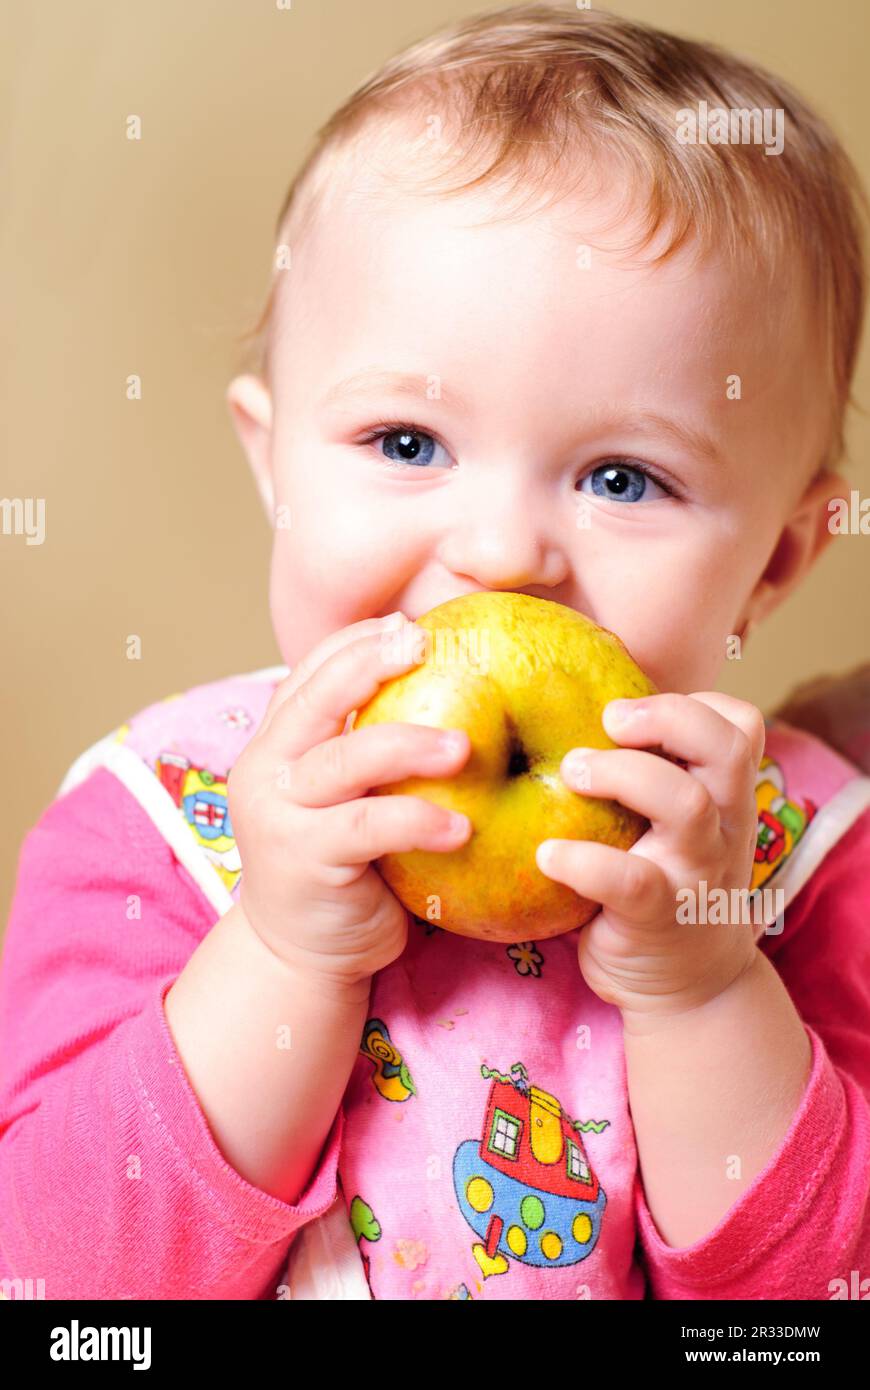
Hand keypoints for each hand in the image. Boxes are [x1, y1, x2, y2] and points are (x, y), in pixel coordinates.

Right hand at [226, 613, 471, 991]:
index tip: (413, 626)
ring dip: (410, 744)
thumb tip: (453, 686)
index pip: (310, 672)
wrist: (300, 952)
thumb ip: (370, 748)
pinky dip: (417, 820)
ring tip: (463, 747)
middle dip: (371, 663)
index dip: (358, 642)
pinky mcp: (303, 859)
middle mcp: (267, 768)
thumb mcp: (348, 795)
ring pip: (347, 758)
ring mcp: (280, 813)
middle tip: (429, 646)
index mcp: (277, 742)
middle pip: (317, 698)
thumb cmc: (344, 864)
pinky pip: (368, 826)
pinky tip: (461, 827)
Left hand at [535, 692, 765, 1021]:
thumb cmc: (663, 881)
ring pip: (687, 804)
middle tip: (606, 720)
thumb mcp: (676, 826)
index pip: (742, 725)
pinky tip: (546, 853)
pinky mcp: (659, 917)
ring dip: (623, 774)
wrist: (690, 986)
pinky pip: (628, 881)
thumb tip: (566, 705)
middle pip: (725, 747)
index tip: (633, 706)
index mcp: (724, 795)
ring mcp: (696, 871)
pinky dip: (584, 862)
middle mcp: (723, 826)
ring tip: (570, 772)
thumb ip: (651, 772)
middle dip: (664, 718)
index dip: (696, 702)